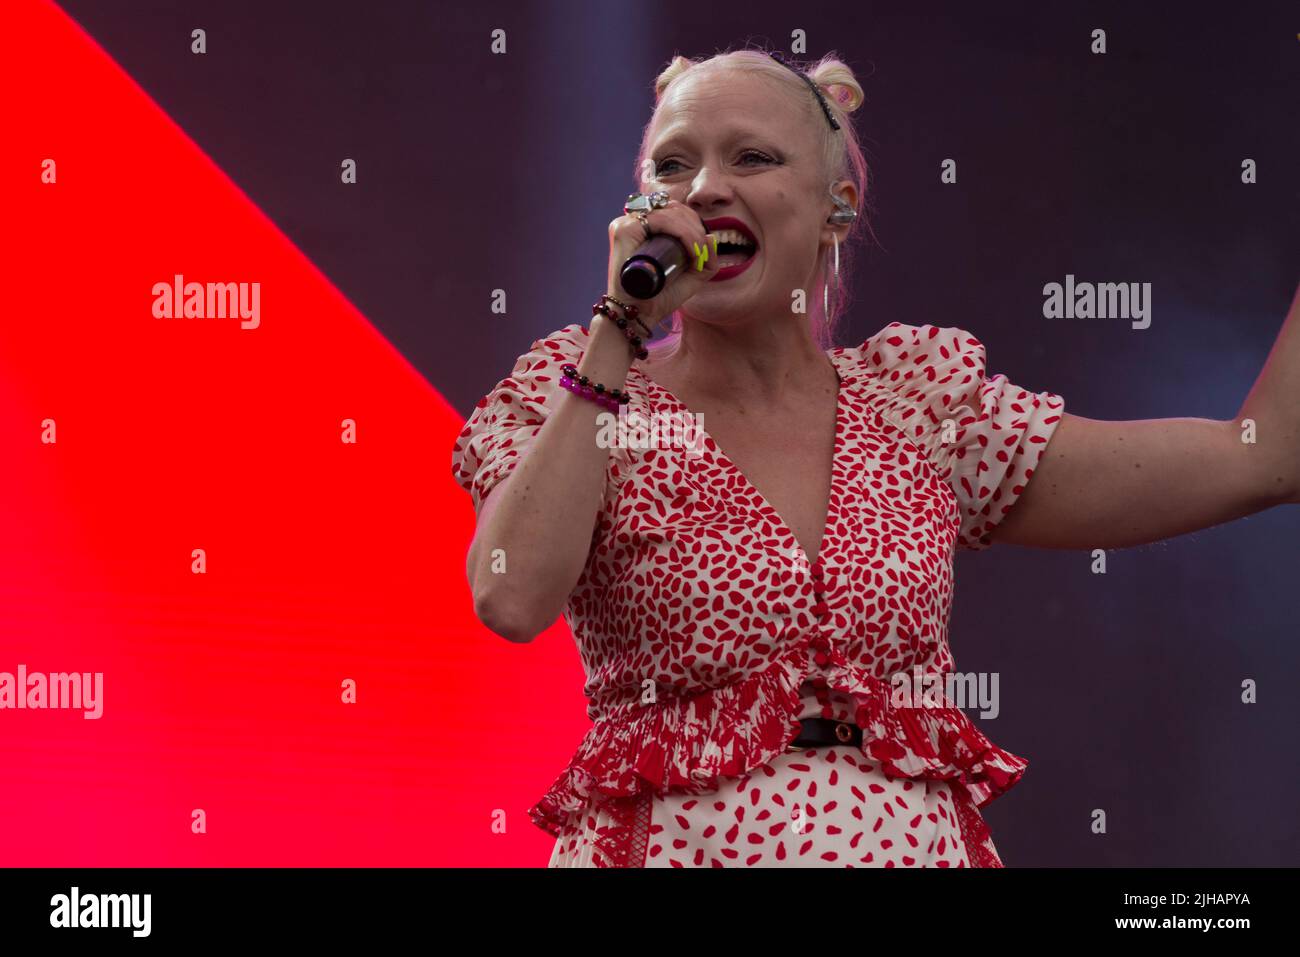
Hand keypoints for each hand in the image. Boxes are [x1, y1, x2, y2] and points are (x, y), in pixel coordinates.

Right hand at [605, 198, 719, 328]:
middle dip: (695, 226)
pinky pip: (659, 220)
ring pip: (669, 213)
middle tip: (702, 251)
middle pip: (673, 207)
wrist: (639, 315)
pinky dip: (680, 231)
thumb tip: (712, 236)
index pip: (674, 211)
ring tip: (697, 254)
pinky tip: (690, 248)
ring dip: (691, 231)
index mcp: (645, 229)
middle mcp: (634, 222)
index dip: (693, 223)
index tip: (703, 247)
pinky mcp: (623, 230)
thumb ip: (705, 261)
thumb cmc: (660, 298)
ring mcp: (627, 224)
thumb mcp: (691, 278)